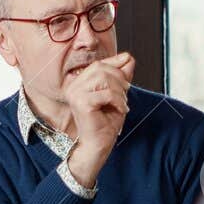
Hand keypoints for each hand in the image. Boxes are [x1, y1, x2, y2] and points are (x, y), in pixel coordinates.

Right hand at [65, 52, 134, 188]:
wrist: (98, 145)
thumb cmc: (106, 123)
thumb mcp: (117, 95)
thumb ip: (121, 76)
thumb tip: (128, 57)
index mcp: (79, 82)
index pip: (99, 64)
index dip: (116, 64)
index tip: (128, 74)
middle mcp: (74, 86)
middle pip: (102, 68)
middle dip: (120, 79)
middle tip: (125, 96)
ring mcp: (75, 94)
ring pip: (104, 79)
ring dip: (119, 91)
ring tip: (122, 104)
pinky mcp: (81, 103)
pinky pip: (106, 93)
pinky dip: (118, 101)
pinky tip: (120, 110)